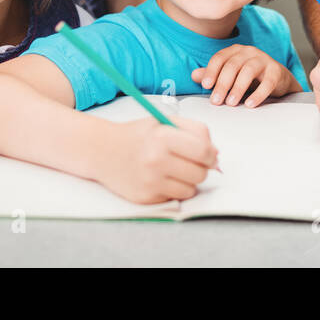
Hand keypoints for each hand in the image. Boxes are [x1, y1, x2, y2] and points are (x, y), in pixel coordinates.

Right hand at [96, 116, 218, 203]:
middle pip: (201, 172)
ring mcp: (151, 181)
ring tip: (175, 170)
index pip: (204, 150)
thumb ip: (194, 131)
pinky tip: (162, 179)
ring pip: (191, 188)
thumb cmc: (138, 135)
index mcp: (163, 136)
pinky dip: (174, 190)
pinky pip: (176, 198)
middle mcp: (156, 159)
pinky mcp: (146, 197)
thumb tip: (216, 155)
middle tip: (189, 162)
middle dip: (201, 168)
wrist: (102, 151)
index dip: (211, 154)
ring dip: (188, 180)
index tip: (209, 154)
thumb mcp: (164, 122)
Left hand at [192, 45, 297, 106]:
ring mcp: (263, 59)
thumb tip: (194, 75)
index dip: (211, 71)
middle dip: (222, 84)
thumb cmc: (250, 77)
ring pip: (248, 71)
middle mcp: (248, 51)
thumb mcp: (230, 75)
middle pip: (232, 65)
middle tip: (216, 101)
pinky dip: (258, 94)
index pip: (220, 58)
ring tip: (231, 103)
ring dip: (238, 88)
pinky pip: (267, 82)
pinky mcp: (276, 71)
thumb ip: (213, 75)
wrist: (278, 79)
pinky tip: (250, 104)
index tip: (205, 86)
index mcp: (235, 51)